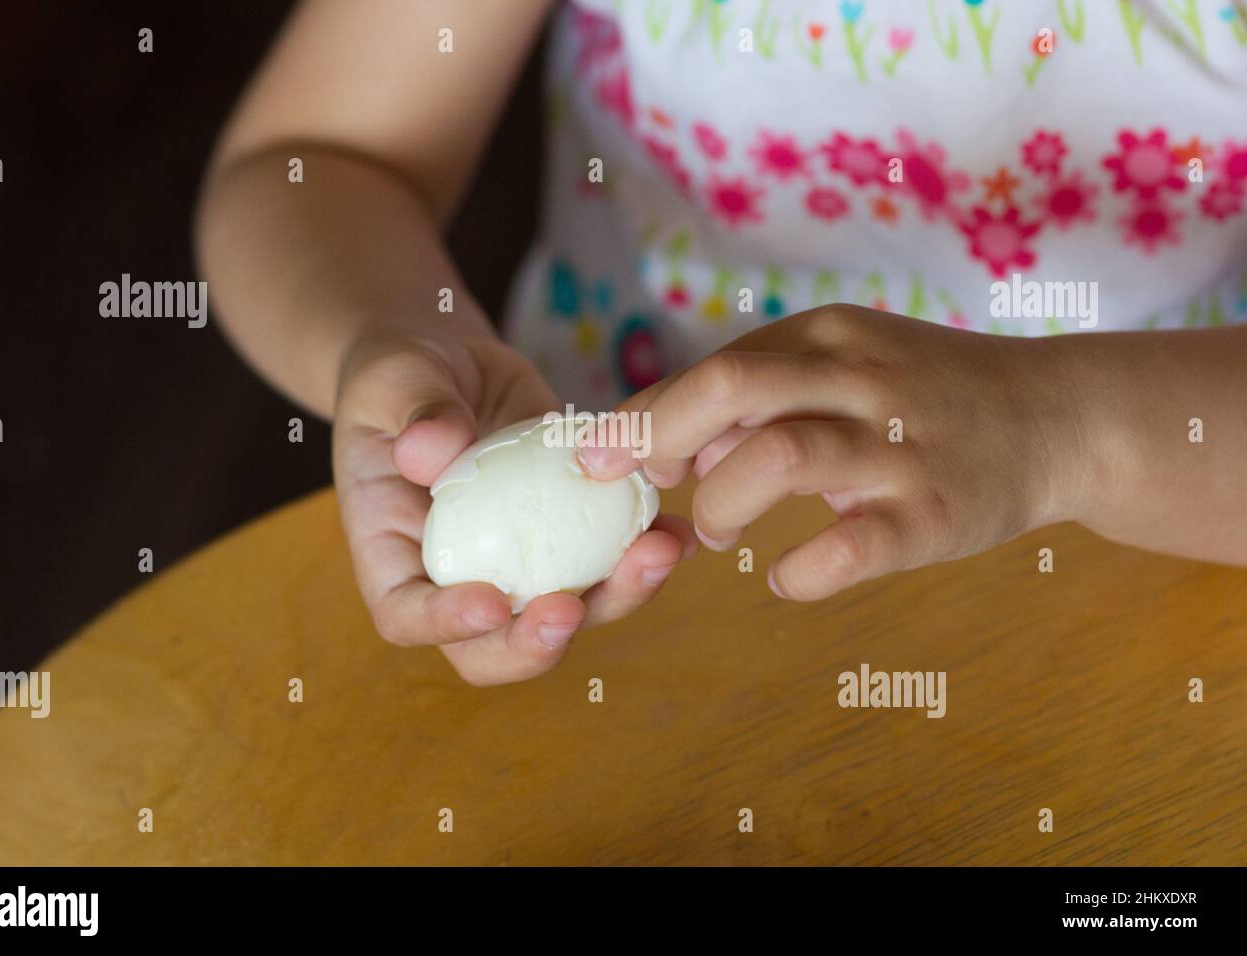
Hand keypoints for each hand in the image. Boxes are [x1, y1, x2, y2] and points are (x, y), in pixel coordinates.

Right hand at [332, 329, 695, 684]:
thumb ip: (414, 413)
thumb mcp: (394, 379)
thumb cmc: (401, 373)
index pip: (406, 615)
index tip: (492, 603)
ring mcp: (520, 564)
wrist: (452, 361)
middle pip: (492, 646)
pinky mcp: (570, 537)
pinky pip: (607, 560)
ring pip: (569, 611)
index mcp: (393, 554)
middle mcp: (458, 577)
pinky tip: (678, 529)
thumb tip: (431, 451)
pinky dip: (645, 551)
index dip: (447, 626)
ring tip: (657, 551)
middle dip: (537, 643)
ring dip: (617, 594)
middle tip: (575, 608)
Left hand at [581, 305, 1087, 600]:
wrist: (1058, 418)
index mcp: (828, 337)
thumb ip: (761, 397)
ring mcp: (901, 447)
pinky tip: (785, 577)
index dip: (644, 416)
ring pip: (779, 458)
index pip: (711, 368)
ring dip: (723, 502)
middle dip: (656, 437)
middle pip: (731, 388)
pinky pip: (846, 549)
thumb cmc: (926, 396)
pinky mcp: (935, 515)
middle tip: (630, 488)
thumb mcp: (846, 366)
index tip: (598, 458)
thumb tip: (671, 446)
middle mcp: (861, 379)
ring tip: (715, 529)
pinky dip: (796, 571)